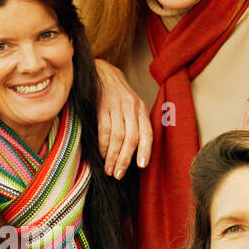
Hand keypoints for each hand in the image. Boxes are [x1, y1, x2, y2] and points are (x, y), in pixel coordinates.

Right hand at [94, 59, 152, 178]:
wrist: (103, 74)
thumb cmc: (119, 95)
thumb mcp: (133, 107)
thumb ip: (137, 125)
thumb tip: (136, 153)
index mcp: (141, 109)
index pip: (147, 133)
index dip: (145, 150)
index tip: (141, 166)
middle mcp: (131, 108)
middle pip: (131, 138)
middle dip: (124, 159)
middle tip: (118, 174)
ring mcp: (116, 107)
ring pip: (117, 136)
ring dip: (112, 156)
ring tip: (109, 170)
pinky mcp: (102, 106)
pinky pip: (104, 129)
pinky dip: (103, 145)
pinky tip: (102, 154)